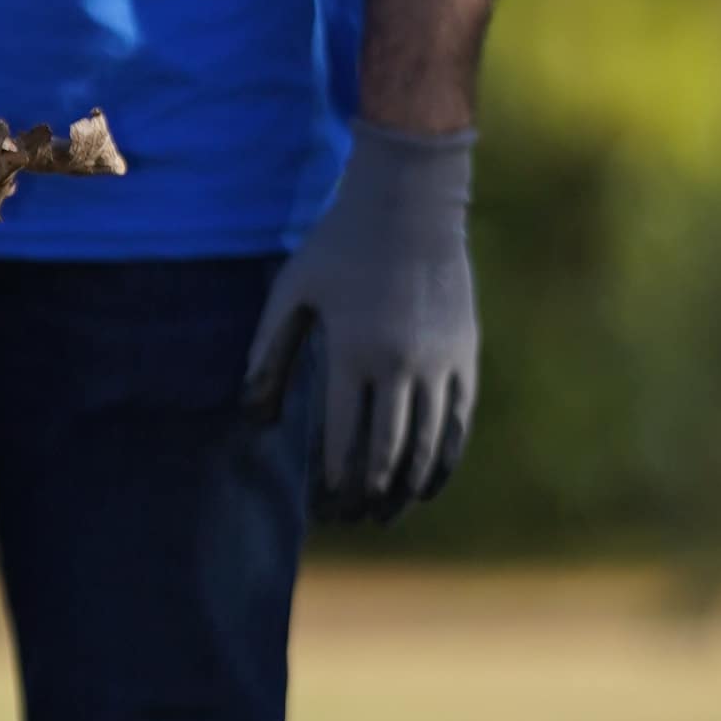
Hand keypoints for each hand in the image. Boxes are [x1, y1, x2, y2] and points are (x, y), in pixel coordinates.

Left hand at [244, 122, 476, 520]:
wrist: (410, 202)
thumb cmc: (339, 244)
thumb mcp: (292, 291)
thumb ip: (269, 354)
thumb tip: (253, 417)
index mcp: (353, 352)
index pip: (344, 440)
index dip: (334, 482)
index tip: (323, 506)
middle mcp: (400, 365)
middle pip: (387, 454)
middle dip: (368, 496)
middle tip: (352, 518)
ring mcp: (439, 362)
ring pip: (428, 447)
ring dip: (407, 488)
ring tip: (387, 512)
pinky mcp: (466, 355)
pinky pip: (458, 422)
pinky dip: (445, 459)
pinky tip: (428, 482)